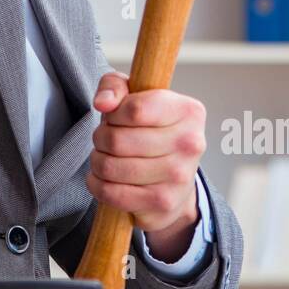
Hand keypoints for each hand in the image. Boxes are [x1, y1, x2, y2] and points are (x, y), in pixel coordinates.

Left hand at [87, 72, 206, 258]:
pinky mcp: (164, 203)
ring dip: (97, 161)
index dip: (112, 114)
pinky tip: (103, 178)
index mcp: (189, 111)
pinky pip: (112, 193)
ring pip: (110, 167)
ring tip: (105, 157)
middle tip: (104, 140)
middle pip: (117, 140)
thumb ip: (114, 86)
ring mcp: (180, 176)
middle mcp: (191, 144)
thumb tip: (103, 103)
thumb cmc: (149, 129)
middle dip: (100, 138)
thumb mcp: (133, 96)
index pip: (135, 110)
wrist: (174, 179)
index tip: (113, 117)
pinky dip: (97, 185)